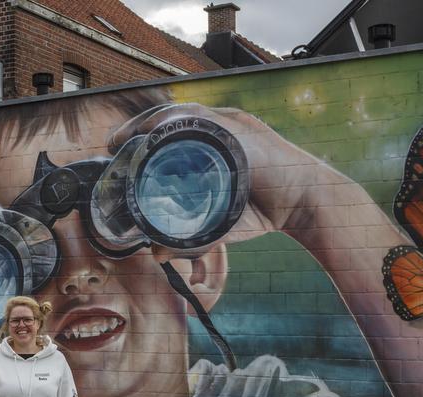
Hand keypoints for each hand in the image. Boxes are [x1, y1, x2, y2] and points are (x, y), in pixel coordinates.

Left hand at [108, 103, 326, 247]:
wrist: (307, 204)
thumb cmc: (266, 209)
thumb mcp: (222, 224)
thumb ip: (191, 240)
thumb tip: (156, 254)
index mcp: (216, 143)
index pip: (171, 129)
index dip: (141, 134)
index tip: (117, 147)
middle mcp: (223, 128)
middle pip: (170, 117)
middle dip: (138, 127)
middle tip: (115, 143)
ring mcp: (234, 126)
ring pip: (183, 115)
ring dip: (151, 122)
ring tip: (126, 137)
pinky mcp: (242, 131)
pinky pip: (205, 120)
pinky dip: (179, 123)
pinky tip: (157, 131)